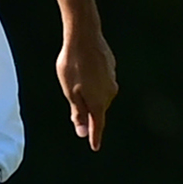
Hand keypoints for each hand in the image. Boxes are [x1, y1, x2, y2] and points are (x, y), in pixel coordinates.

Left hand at [57, 29, 116, 150]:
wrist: (84, 36)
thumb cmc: (73, 65)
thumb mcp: (70, 92)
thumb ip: (78, 113)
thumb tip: (83, 132)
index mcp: (98, 102)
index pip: (98, 125)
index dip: (95, 137)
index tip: (95, 147)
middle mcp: (109, 93)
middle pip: (97, 109)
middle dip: (88, 112)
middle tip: (73, 107)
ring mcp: (112, 80)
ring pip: (99, 94)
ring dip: (89, 93)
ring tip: (74, 80)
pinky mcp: (111, 68)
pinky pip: (101, 81)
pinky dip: (92, 81)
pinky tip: (83, 70)